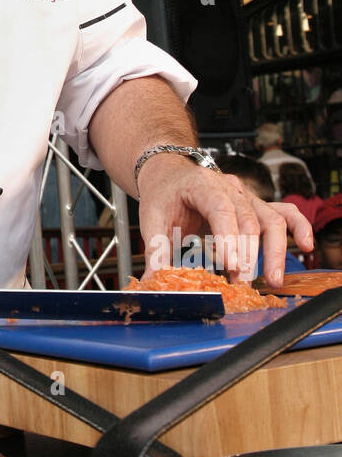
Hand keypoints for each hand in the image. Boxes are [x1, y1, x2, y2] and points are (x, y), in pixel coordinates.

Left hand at [136, 155, 313, 287]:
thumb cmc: (164, 194)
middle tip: (242, 284)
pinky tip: (305, 245)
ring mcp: (247, 197)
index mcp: (202, 184)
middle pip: (249, 219)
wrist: (172, 172)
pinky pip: (285, 213)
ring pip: (271, 219)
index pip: (220, 208)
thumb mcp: (152, 217)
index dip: (227, 237)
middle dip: (248, 254)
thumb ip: (155, 248)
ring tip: (272, 279)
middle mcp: (230, 188)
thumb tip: (154, 281)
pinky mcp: (256, 207)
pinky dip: (299, 227)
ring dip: (274, 251)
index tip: (230, 264)